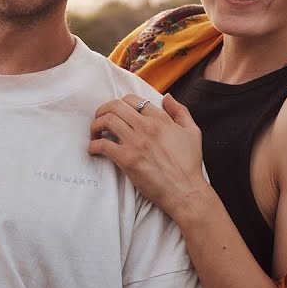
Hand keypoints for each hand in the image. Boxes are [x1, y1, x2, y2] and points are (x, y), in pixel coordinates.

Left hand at [88, 94, 209, 221]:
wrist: (185, 191)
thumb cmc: (189, 164)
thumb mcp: (192, 132)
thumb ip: (180, 111)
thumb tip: (166, 96)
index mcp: (161, 119)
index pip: (132, 100)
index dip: (121, 104)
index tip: (117, 114)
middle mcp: (147, 126)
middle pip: (115, 106)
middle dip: (103, 111)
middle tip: (100, 120)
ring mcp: (136, 142)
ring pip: (106, 121)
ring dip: (96, 126)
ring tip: (95, 134)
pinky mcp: (127, 159)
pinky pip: (102, 145)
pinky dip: (94, 146)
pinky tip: (94, 150)